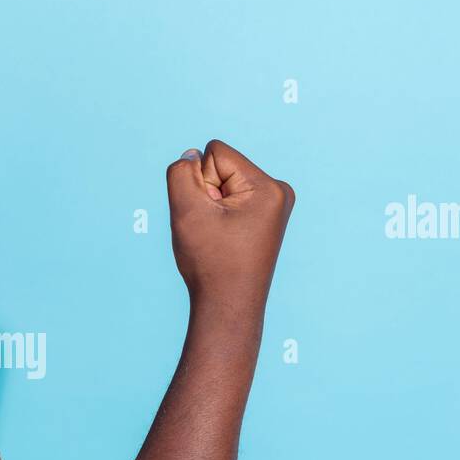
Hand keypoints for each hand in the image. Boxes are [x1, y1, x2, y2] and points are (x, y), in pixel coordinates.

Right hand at [165, 139, 294, 316]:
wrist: (228, 306)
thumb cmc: (210, 262)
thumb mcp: (186, 211)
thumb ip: (180, 173)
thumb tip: (191, 155)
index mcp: (268, 187)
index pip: (216, 153)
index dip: (199, 182)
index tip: (209, 217)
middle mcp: (279, 191)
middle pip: (222, 167)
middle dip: (208, 194)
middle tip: (214, 231)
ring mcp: (275, 205)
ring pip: (225, 184)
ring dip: (212, 206)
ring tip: (219, 237)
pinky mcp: (266, 217)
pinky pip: (232, 199)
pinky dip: (220, 216)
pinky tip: (224, 240)